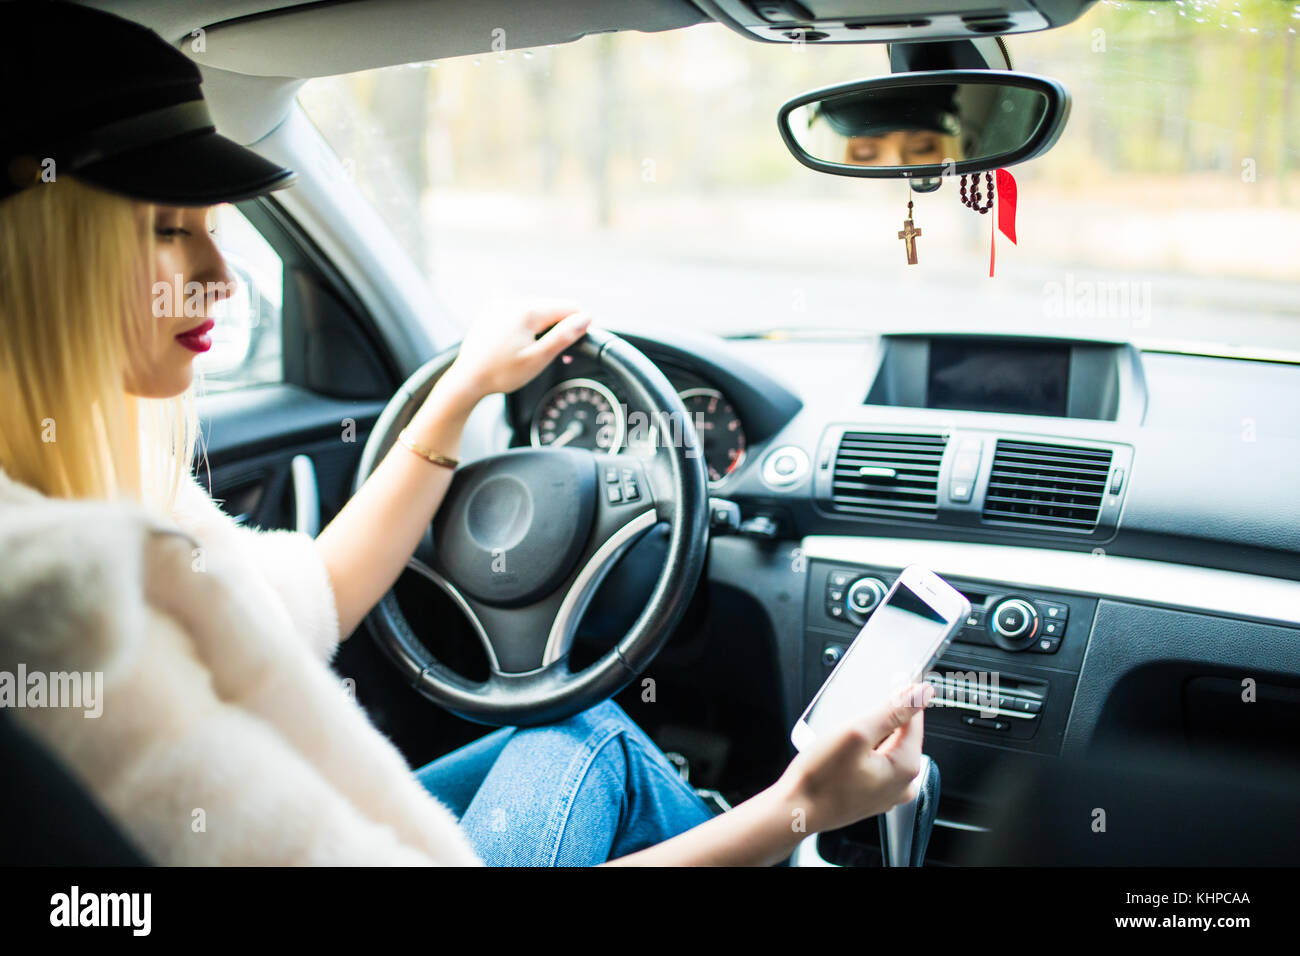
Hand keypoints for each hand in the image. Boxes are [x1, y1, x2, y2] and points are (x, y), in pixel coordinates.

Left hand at [436, 300, 592, 409]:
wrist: (467, 379)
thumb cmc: (500, 372)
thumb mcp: (538, 358)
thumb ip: (564, 336)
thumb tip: (586, 318)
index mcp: (527, 310)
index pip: (569, 307)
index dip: (578, 326)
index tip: (574, 346)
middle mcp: (513, 301)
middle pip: (552, 308)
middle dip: (558, 329)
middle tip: (554, 356)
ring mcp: (500, 305)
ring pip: (535, 312)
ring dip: (542, 329)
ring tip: (532, 353)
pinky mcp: (491, 313)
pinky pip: (518, 315)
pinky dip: (525, 328)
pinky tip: (518, 348)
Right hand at [775, 682, 933, 834]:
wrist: (795, 811)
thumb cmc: (819, 779)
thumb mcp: (856, 733)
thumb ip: (892, 711)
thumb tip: (922, 693)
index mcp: (906, 767)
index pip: (915, 719)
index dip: (897, 698)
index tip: (875, 693)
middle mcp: (902, 784)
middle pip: (900, 734)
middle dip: (877, 721)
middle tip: (849, 724)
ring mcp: (887, 793)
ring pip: (885, 748)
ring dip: (867, 737)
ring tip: (841, 742)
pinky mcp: (871, 795)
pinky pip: (874, 764)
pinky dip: (860, 754)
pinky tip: (840, 757)